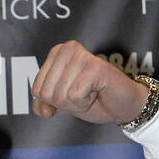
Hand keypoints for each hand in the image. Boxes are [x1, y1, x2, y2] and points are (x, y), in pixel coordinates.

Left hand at [31, 40, 148, 124]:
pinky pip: (74, 96)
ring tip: (90, 92)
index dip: (53, 102)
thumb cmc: (93, 100)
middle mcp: (67, 48)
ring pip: (59, 96)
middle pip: (46, 93)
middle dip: (64, 104)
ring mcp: (81, 56)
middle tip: (83, 94)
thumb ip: (44, 105)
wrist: (121, 105)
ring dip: (76, 104)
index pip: (36, 90)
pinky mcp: (95, 66)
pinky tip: (96, 92)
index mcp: (56, 53)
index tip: (72, 94)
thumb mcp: (61, 103)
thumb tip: (44, 110)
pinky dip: (84, 103)